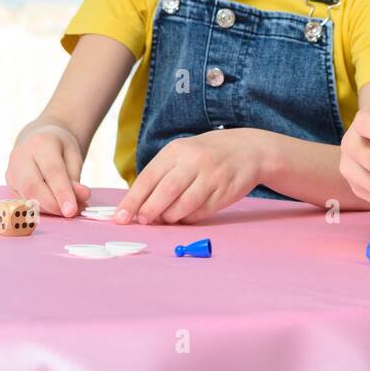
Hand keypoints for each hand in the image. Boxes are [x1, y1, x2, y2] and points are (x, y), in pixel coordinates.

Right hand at [6, 123, 91, 216]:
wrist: (39, 140)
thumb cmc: (59, 148)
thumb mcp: (73, 155)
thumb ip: (75, 177)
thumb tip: (80, 198)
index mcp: (41, 143)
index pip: (52, 171)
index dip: (62, 193)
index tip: (72, 210)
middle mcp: (21, 157)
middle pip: (32, 186)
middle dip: (52, 205)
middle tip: (71, 213)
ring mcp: (12, 171)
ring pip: (26, 197)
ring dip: (48, 209)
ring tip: (67, 209)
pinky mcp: (10, 185)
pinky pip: (24, 202)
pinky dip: (40, 208)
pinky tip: (54, 207)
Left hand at [115, 127, 268, 225]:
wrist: (249, 150)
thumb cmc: (206, 154)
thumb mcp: (183, 154)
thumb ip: (161, 175)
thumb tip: (137, 205)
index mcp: (178, 150)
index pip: (148, 178)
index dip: (132, 201)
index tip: (120, 218)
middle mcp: (195, 161)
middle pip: (165, 192)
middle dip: (149, 211)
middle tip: (143, 221)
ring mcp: (212, 177)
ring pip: (183, 206)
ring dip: (169, 217)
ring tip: (166, 217)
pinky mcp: (225, 192)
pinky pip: (200, 213)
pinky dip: (187, 218)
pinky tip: (185, 215)